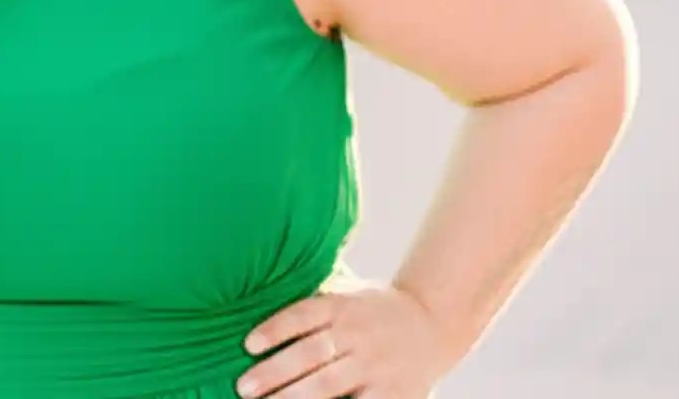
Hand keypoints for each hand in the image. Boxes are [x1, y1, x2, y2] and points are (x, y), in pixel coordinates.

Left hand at [234, 281, 461, 398]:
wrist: (434, 322)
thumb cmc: (374, 310)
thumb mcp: (347, 293)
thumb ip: (314, 300)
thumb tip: (260, 290)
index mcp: (343, 306)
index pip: (303, 314)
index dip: (275, 329)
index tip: (248, 345)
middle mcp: (358, 334)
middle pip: (310, 354)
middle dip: (274, 373)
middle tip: (243, 387)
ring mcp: (376, 365)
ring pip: (329, 385)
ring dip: (293, 397)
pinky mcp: (394, 393)